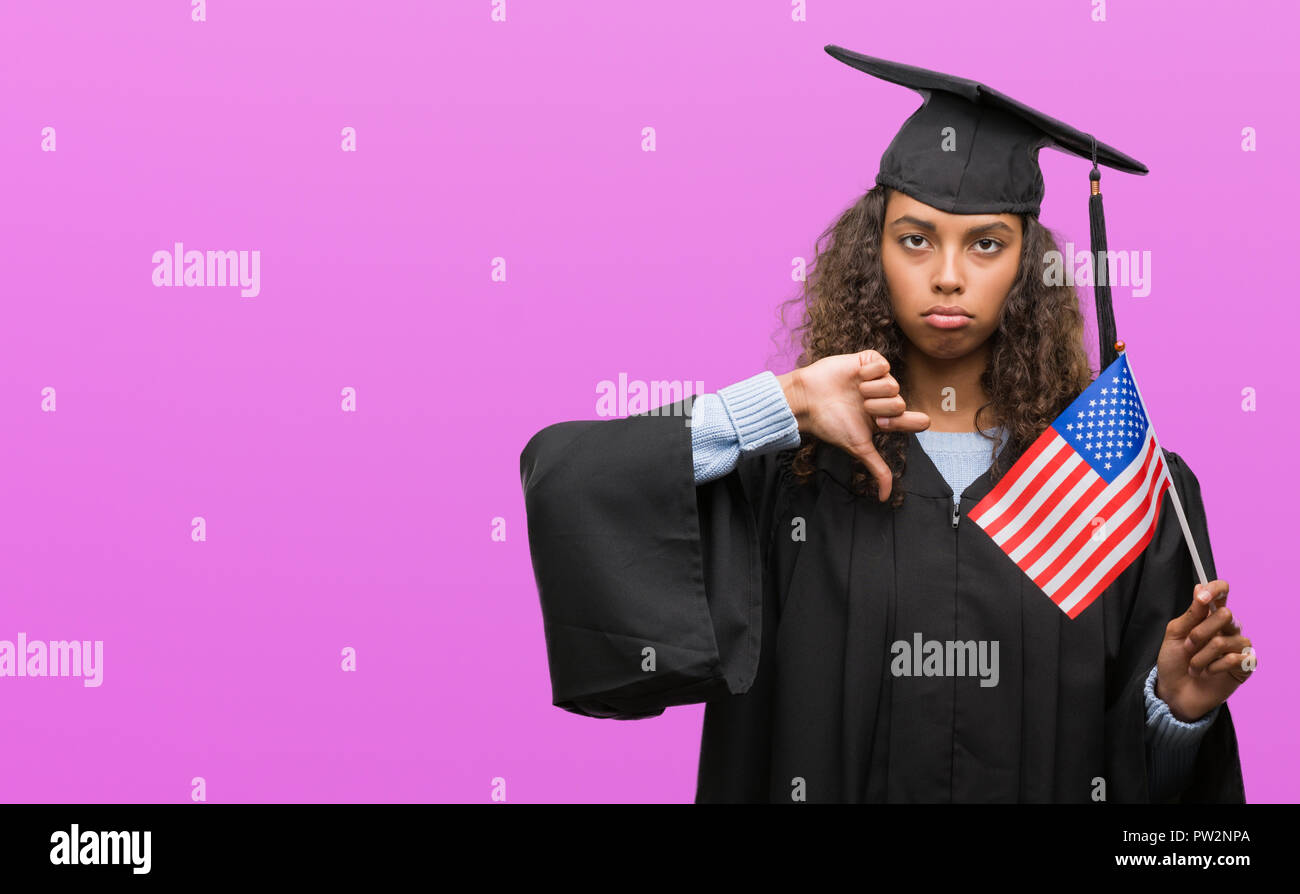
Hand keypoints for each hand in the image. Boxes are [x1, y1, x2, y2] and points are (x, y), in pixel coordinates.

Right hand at [778, 350, 929, 500]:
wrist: (808, 400)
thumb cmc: (831, 424)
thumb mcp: (858, 448)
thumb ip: (877, 470)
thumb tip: (885, 499)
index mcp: (887, 419)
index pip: (915, 421)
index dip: (902, 422)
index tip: (879, 424)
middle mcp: (885, 399)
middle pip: (900, 403)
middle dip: (878, 407)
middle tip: (860, 407)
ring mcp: (878, 380)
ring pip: (893, 383)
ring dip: (871, 390)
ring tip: (855, 392)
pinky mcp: (870, 362)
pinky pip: (884, 365)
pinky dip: (868, 372)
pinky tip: (854, 377)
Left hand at [1155, 580, 1253, 721]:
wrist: (1174, 691)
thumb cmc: (1174, 661)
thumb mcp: (1175, 634)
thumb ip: (1191, 613)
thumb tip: (1200, 587)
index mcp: (1210, 616)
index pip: (1222, 592)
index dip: (1216, 590)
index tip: (1202, 598)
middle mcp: (1228, 628)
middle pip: (1226, 615)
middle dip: (1199, 633)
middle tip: (1186, 647)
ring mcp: (1239, 646)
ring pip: (1225, 641)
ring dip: (1201, 656)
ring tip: (1193, 667)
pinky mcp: (1246, 666)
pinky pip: (1236, 658)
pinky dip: (1214, 667)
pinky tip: (1207, 673)